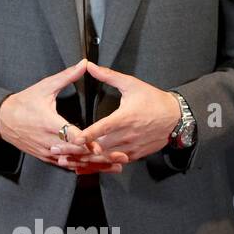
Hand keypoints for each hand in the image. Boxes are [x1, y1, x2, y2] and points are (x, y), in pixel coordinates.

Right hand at [0, 58, 129, 172]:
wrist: (3, 120)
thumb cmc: (24, 102)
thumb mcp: (45, 87)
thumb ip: (67, 76)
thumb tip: (84, 63)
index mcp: (49, 123)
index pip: (70, 135)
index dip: (86, 141)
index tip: (101, 145)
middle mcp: (49, 142)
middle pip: (77, 153)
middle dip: (100, 156)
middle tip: (121, 157)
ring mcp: (48, 152)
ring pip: (75, 162)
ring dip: (96, 165)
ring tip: (117, 166)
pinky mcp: (47, 158)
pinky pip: (68, 165)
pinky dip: (85, 167)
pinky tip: (100, 169)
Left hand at [52, 61, 180, 165]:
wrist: (176, 118)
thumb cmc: (153, 100)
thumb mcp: (131, 84)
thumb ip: (108, 76)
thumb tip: (89, 65)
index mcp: (125, 118)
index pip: (102, 128)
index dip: (86, 134)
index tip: (71, 137)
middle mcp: (127, 135)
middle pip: (99, 147)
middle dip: (77, 150)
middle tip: (58, 150)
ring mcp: (131, 148)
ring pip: (104, 158)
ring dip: (84, 161)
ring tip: (66, 162)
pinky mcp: (134, 155)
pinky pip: (114, 163)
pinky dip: (99, 165)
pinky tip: (84, 167)